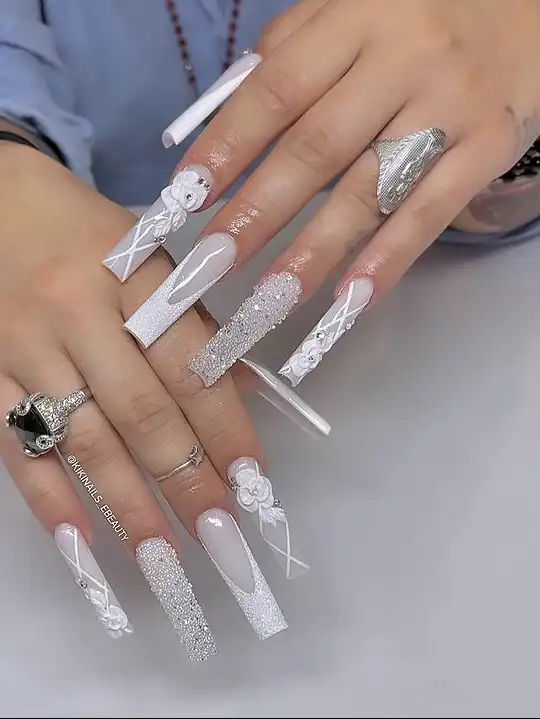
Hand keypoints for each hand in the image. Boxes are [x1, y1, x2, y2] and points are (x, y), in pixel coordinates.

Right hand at [0, 143, 269, 652]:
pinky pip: (15, 443)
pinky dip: (49, 496)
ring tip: (163, 560)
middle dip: (185, 480)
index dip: (225, 428)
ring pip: (82, 438)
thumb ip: (191, 323)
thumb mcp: (149, 256)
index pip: (190, 366)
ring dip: (127, 505)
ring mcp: (25, 346)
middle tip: (221, 537)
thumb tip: (240, 392)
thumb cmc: (83, 231)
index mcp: (135, 277)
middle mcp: (80, 313)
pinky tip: (82, 542)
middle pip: (141, 411)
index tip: (254, 482)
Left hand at [179, 0, 539, 384]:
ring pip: (370, 188)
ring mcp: (447, 107)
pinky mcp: (486, 147)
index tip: (185, 197)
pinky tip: (350, 300)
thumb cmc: (420, 15)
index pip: (277, 89)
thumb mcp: (351, 13)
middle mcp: (400, 61)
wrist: (530, 2)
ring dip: (315, 249)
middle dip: (258, 210)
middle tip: (212, 262)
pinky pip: (432, 211)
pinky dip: (390, 258)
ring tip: (270, 298)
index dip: (228, 145)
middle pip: (316, 146)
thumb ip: (290, 56)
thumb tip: (224, 122)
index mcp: (355, 19)